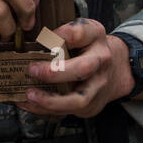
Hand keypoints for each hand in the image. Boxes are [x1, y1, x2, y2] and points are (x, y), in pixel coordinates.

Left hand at [13, 19, 132, 118]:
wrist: (114, 70)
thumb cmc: (89, 48)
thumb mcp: (81, 30)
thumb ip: (63, 33)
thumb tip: (37, 43)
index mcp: (95, 37)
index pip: (79, 33)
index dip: (59, 36)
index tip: (43, 39)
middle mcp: (101, 62)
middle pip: (83, 69)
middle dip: (55, 72)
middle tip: (32, 70)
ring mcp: (98, 86)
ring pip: (78, 100)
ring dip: (50, 100)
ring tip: (29, 95)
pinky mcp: (91, 105)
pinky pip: (68, 112)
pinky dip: (44, 110)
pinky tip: (28, 104)